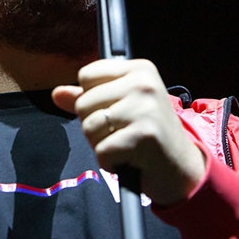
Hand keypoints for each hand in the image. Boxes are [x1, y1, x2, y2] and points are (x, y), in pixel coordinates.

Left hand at [52, 58, 205, 205]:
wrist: (181, 169)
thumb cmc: (148, 135)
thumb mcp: (121, 107)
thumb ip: (88, 98)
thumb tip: (57, 93)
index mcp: (139, 69)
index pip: (87, 75)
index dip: (91, 99)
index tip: (115, 111)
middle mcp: (144, 83)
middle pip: (84, 103)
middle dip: (95, 126)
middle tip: (122, 133)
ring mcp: (145, 108)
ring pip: (89, 127)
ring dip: (101, 145)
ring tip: (125, 146)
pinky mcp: (144, 136)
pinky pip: (102, 150)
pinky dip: (110, 162)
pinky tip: (130, 160)